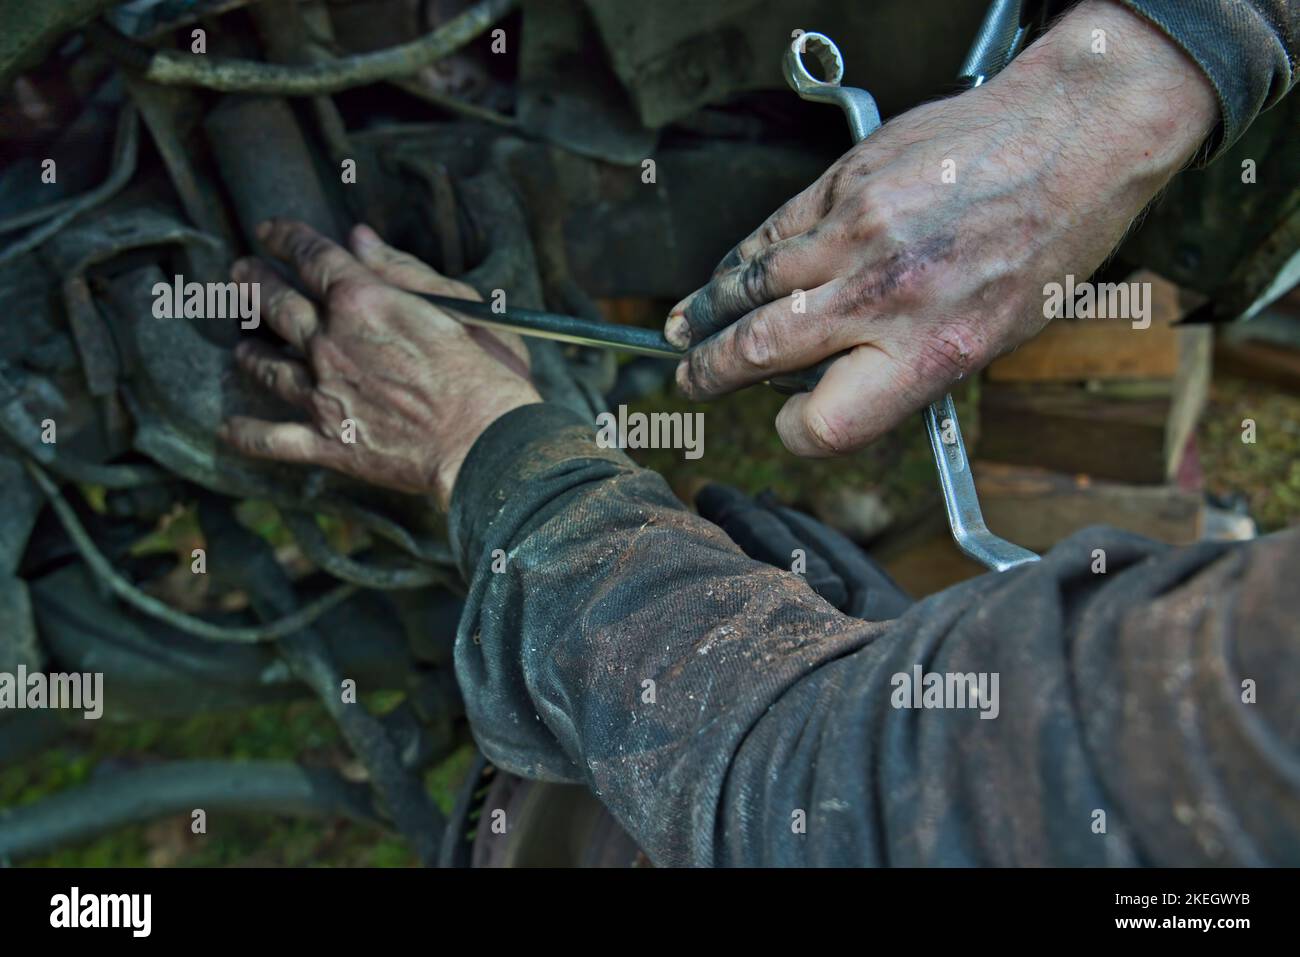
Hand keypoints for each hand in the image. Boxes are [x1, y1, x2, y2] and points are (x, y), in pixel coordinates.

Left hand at [218, 220, 540, 508]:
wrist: (484, 442)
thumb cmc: (485, 370)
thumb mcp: (458, 303)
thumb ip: (403, 269)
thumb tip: (358, 239)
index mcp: (364, 302)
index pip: (311, 257)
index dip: (286, 238)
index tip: (271, 230)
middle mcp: (331, 344)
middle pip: (277, 305)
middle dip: (254, 283)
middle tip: (239, 273)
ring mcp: (324, 395)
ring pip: (267, 367)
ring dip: (250, 352)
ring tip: (243, 346)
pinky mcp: (328, 442)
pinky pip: (272, 439)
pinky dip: (246, 435)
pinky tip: (229, 430)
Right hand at [665, 0, 1216, 457]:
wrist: (1070, 135)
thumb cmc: (1046, 243)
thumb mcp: (995, 336)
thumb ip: (909, 366)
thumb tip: (835, 380)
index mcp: (930, 351)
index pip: (827, 424)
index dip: (797, 435)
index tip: (790, 426)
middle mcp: (883, 297)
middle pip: (758, 352)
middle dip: (711, 374)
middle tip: (691, 381)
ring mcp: (855, 234)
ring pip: (750, 287)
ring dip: (705, 315)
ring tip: (683, 330)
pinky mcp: (844, 184)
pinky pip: (773, 232)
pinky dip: (741, 258)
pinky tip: (727, 273)